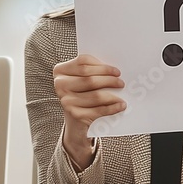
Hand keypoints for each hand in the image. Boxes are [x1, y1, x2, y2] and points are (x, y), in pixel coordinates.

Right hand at [53, 54, 124, 169]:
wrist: (75, 121)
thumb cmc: (82, 95)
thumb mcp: (83, 80)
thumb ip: (93, 72)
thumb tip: (114, 72)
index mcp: (61, 70)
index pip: (83, 62)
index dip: (102, 67)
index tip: (116, 71)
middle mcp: (60, 84)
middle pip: (89, 79)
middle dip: (109, 80)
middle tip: (121, 83)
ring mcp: (66, 100)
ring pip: (96, 95)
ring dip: (113, 96)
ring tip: (122, 96)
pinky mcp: (75, 114)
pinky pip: (99, 110)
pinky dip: (112, 108)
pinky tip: (120, 106)